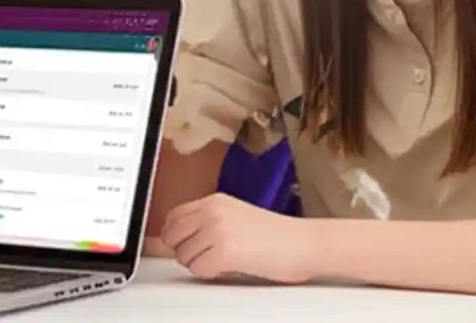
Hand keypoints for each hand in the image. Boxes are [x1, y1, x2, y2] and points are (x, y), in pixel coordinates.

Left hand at [160, 193, 318, 283]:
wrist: (305, 243)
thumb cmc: (277, 235)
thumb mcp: (235, 217)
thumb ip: (206, 222)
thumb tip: (171, 239)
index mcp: (214, 201)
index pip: (173, 217)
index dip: (175, 236)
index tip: (182, 245)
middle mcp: (212, 211)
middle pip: (172, 236)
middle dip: (183, 250)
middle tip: (204, 256)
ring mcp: (217, 230)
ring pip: (183, 255)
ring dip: (198, 264)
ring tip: (222, 261)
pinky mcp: (225, 250)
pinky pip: (198, 269)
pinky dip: (209, 274)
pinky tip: (227, 268)